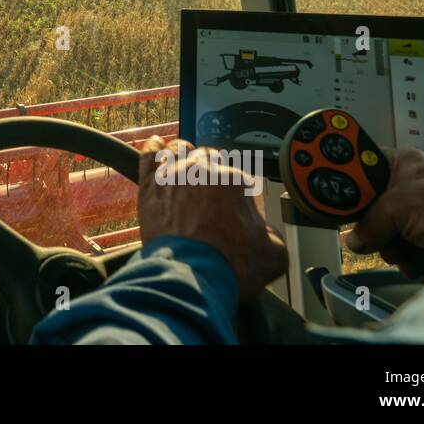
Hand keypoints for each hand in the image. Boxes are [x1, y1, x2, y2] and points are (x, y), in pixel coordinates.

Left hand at [138, 136, 287, 300]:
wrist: (191, 277)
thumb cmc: (228, 265)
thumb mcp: (274, 254)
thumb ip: (274, 234)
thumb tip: (266, 231)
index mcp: (234, 181)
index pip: (238, 176)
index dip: (237, 192)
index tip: (234, 207)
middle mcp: (202, 171)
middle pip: (207, 157)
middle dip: (211, 171)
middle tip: (209, 191)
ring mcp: (174, 175)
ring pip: (179, 150)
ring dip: (184, 156)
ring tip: (184, 168)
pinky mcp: (150, 185)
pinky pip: (149, 154)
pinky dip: (153, 148)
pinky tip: (156, 146)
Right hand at [346, 148, 423, 274]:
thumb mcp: (399, 208)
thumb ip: (368, 222)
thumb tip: (353, 239)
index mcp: (402, 163)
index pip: (361, 167)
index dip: (347, 182)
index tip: (332, 195)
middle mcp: (408, 186)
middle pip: (368, 207)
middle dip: (374, 226)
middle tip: (381, 229)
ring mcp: (417, 214)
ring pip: (382, 233)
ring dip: (392, 246)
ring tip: (409, 246)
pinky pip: (399, 250)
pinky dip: (407, 258)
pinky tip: (420, 257)